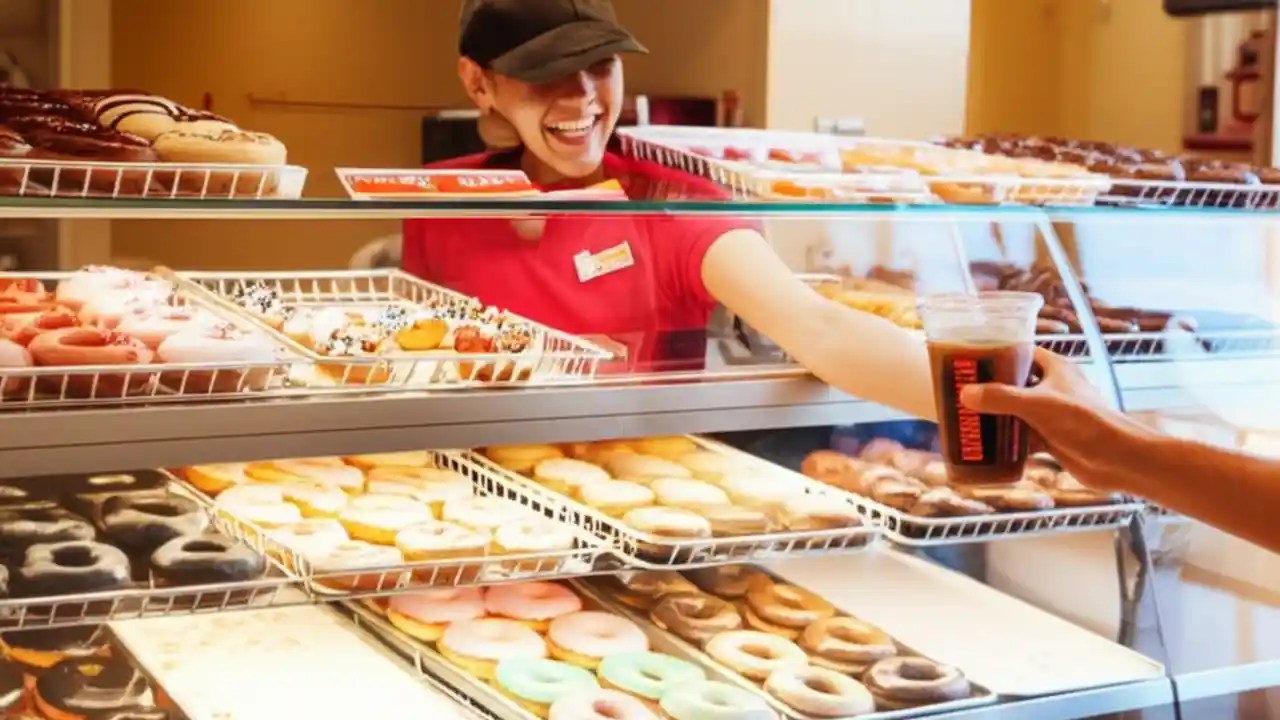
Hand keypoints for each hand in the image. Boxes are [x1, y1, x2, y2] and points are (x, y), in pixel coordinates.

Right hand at [959, 347, 1142, 491]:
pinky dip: (1006, 441)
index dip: (995, 354)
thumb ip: (1001, 398)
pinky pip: (1022, 436)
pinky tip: (985, 446)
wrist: (1119, 460)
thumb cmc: (1086, 423)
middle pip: (1014, 383)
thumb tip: (965, 393)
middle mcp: (1053, 387)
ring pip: (1016, 411)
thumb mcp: (1038, 405)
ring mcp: (1053, 414)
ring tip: (966, 419)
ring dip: (995, 416)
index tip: (968, 362)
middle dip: (989, 389)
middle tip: (959, 393)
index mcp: (1055, 368)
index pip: (1020, 352)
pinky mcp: (1053, 438)